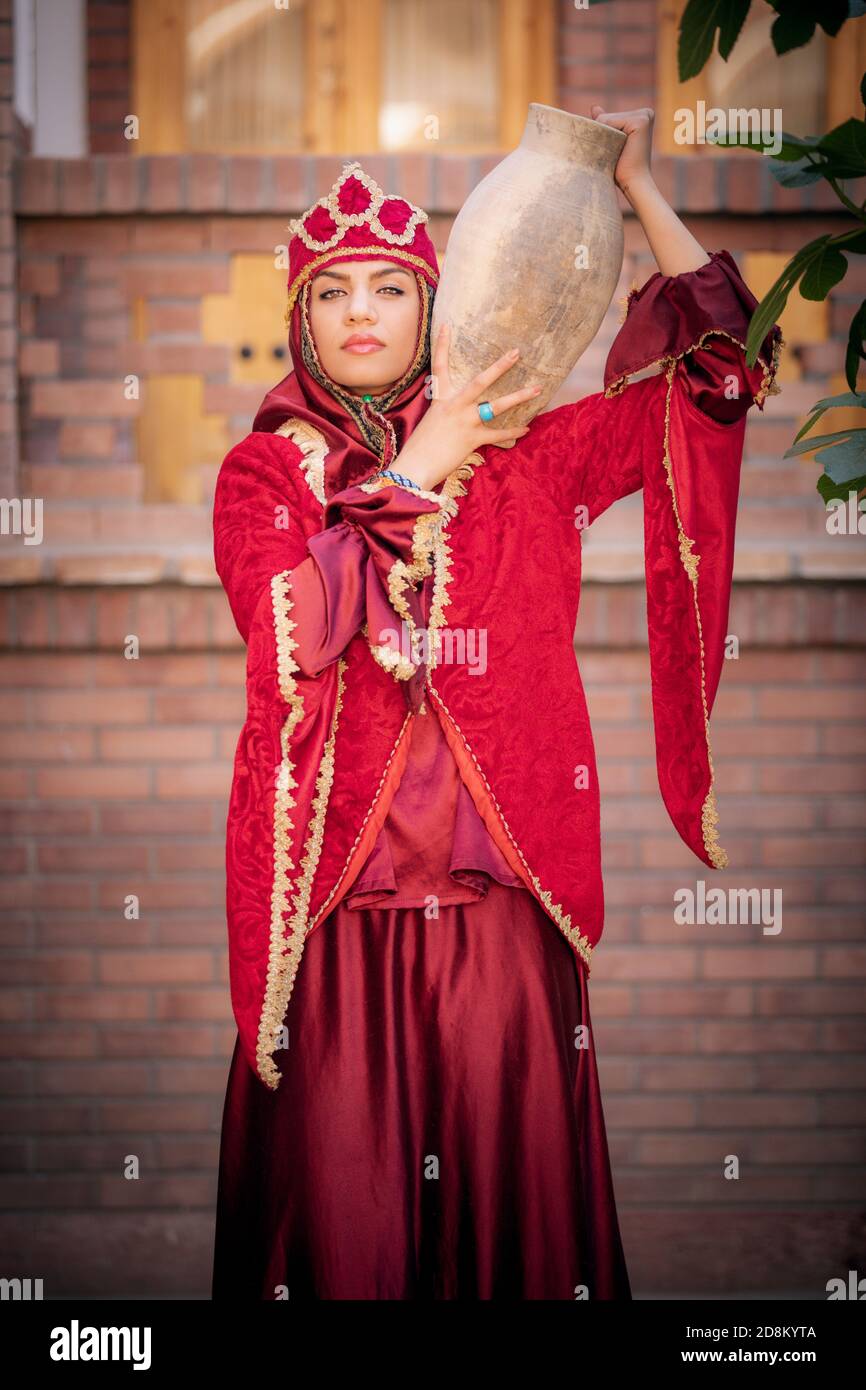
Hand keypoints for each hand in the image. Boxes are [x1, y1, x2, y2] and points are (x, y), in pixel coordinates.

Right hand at [394, 323, 541, 491]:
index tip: (446, 325)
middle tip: (517, 353)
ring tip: (537, 389)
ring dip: (519, 397)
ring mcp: (464, 421)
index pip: (439, 366)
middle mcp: (454, 405)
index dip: (442, 345)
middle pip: (480, 381)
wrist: (415, 466)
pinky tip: (526, 428)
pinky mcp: (471, 439)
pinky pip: (498, 433)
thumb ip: (447, 413)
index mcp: (441, 399)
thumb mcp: (432, 422)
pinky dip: (513, 432)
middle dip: (500, 366)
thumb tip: (461, 412)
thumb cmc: (421, 447)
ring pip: (496, 406)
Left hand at [589, 105, 654, 198]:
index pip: (609, 117)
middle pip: (607, 116)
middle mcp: (646, 113)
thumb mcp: (611, 143)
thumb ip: (605, 124)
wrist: (632, 183)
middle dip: (604, 135)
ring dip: (604, 137)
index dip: (605, 134)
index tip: (616, 150)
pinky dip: (607, 136)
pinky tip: (618, 148)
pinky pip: (609, 122)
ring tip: (617, 152)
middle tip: (616, 153)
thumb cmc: (621, 169)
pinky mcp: (641, 120)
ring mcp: (645, 115)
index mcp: (641, 116)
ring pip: (606, 119)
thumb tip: (594, 107)